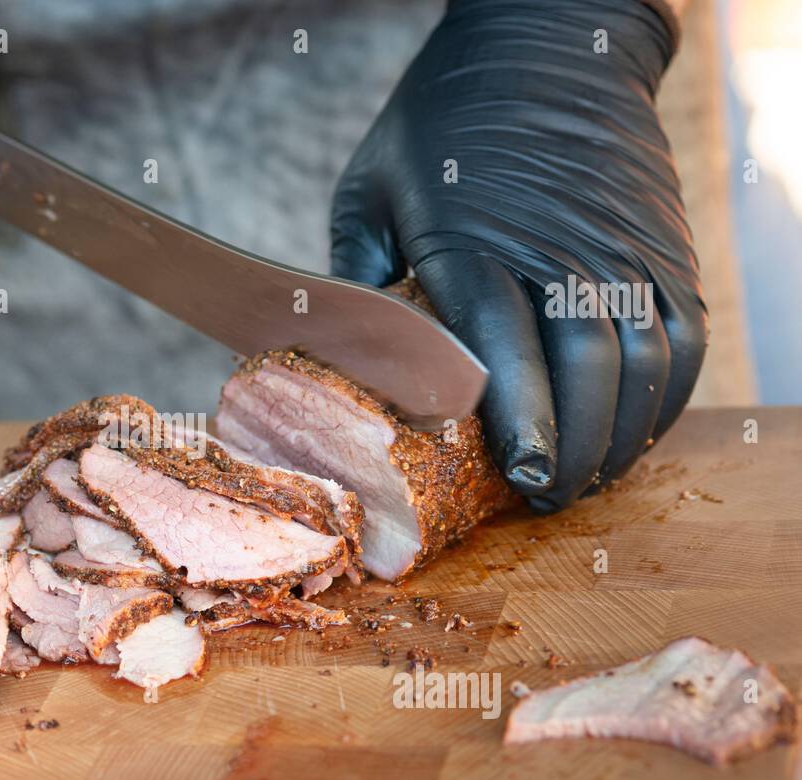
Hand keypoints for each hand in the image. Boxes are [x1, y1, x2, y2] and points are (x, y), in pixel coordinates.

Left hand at [331, 0, 706, 511]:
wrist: (548, 38)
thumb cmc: (443, 121)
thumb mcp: (371, 186)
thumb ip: (355, 276)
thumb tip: (335, 358)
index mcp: (474, 243)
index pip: (506, 347)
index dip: (520, 419)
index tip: (519, 474)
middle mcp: (558, 252)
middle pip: (586, 370)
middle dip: (573, 449)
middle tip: (545, 496)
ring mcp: (619, 250)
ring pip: (644, 364)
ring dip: (620, 435)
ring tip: (583, 479)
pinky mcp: (660, 247)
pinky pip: (681, 337)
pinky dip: (664, 396)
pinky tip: (631, 429)